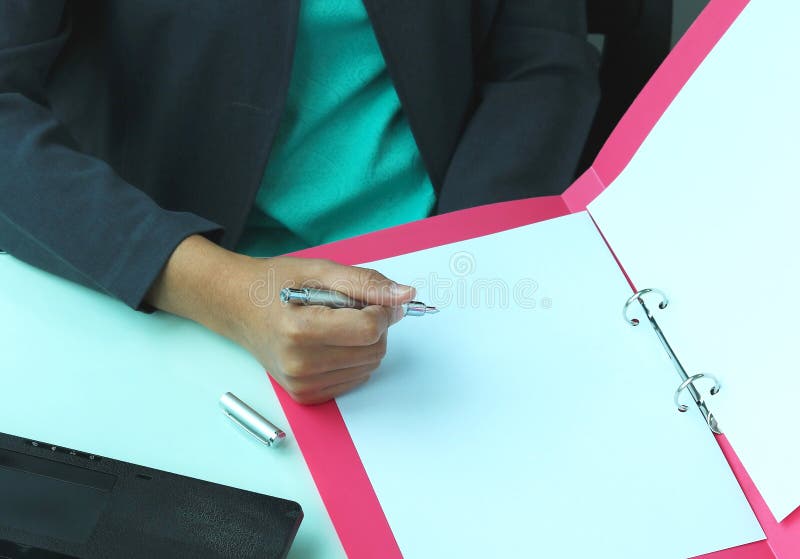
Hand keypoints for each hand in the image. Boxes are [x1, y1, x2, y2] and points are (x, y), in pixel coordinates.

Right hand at [146, 236, 414, 403]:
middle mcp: (300, 364)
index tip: (373, 298)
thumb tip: (405, 296)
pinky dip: (353, 358)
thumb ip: (365, 283)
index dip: (382, 310)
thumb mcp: (319, 270)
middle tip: (347, 308)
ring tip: (333, 323)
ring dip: (364, 342)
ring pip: (369, 365)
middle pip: (374, 349)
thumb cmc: (274, 285)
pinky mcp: (306, 396)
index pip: (369, 329)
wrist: (238, 308)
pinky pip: (355, 378)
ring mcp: (302, 384)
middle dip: (373, 325)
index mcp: (300, 331)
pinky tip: (329, 342)